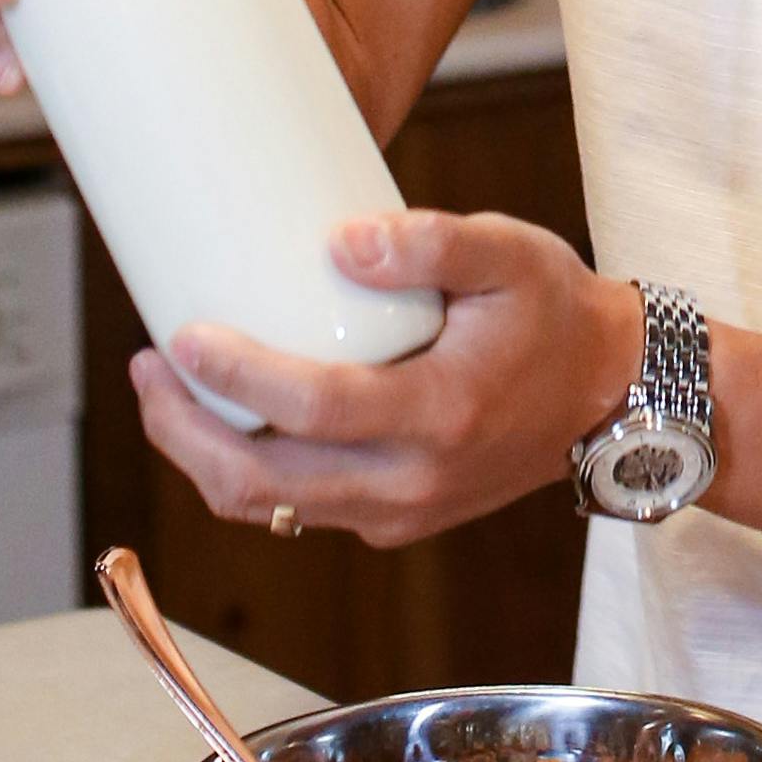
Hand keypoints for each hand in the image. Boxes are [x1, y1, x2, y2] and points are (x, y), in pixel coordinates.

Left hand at [136, 214, 646, 548]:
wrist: (611, 396)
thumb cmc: (554, 313)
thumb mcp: (511, 254)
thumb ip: (431, 241)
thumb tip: (339, 241)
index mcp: (441, 414)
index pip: (313, 410)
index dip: (235, 377)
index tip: (181, 337)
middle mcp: (413, 480)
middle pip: (265, 484)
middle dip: (184, 431)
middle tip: (150, 368)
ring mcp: (401, 511)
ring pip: (271, 510)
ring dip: (204, 458)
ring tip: (166, 393)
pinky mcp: (395, 520)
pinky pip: (302, 509)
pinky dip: (249, 474)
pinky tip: (223, 421)